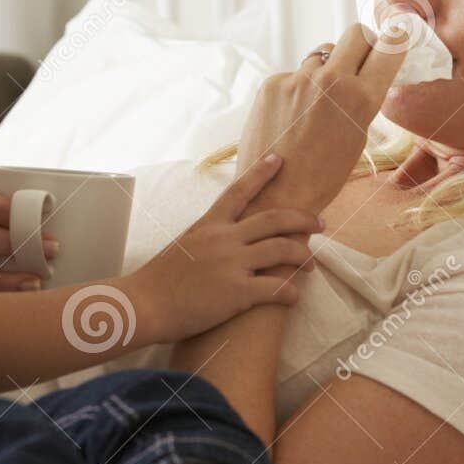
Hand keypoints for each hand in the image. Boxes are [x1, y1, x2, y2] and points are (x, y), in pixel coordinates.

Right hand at [125, 155, 321, 343]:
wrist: (143, 304)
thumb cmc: (157, 281)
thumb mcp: (183, 245)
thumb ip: (207, 239)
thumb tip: (221, 241)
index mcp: (209, 225)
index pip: (239, 191)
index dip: (261, 173)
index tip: (279, 159)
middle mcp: (224, 239)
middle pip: (274, 219)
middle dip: (302, 219)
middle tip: (320, 223)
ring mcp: (232, 264)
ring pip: (282, 250)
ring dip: (303, 256)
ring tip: (311, 264)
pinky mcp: (237, 293)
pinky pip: (276, 289)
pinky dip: (291, 293)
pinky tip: (295, 297)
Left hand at [236, 23, 406, 213]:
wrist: (276, 196)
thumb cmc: (323, 175)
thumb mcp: (358, 136)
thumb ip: (363, 98)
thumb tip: (364, 69)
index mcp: (361, 98)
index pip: (390, 46)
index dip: (395, 40)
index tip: (395, 38)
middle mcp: (331, 81)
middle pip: (356, 33)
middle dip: (362, 44)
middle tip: (357, 62)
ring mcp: (298, 79)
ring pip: (322, 55)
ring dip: (325, 70)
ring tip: (317, 106)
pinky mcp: (272, 83)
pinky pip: (294, 73)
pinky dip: (297, 88)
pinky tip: (292, 117)